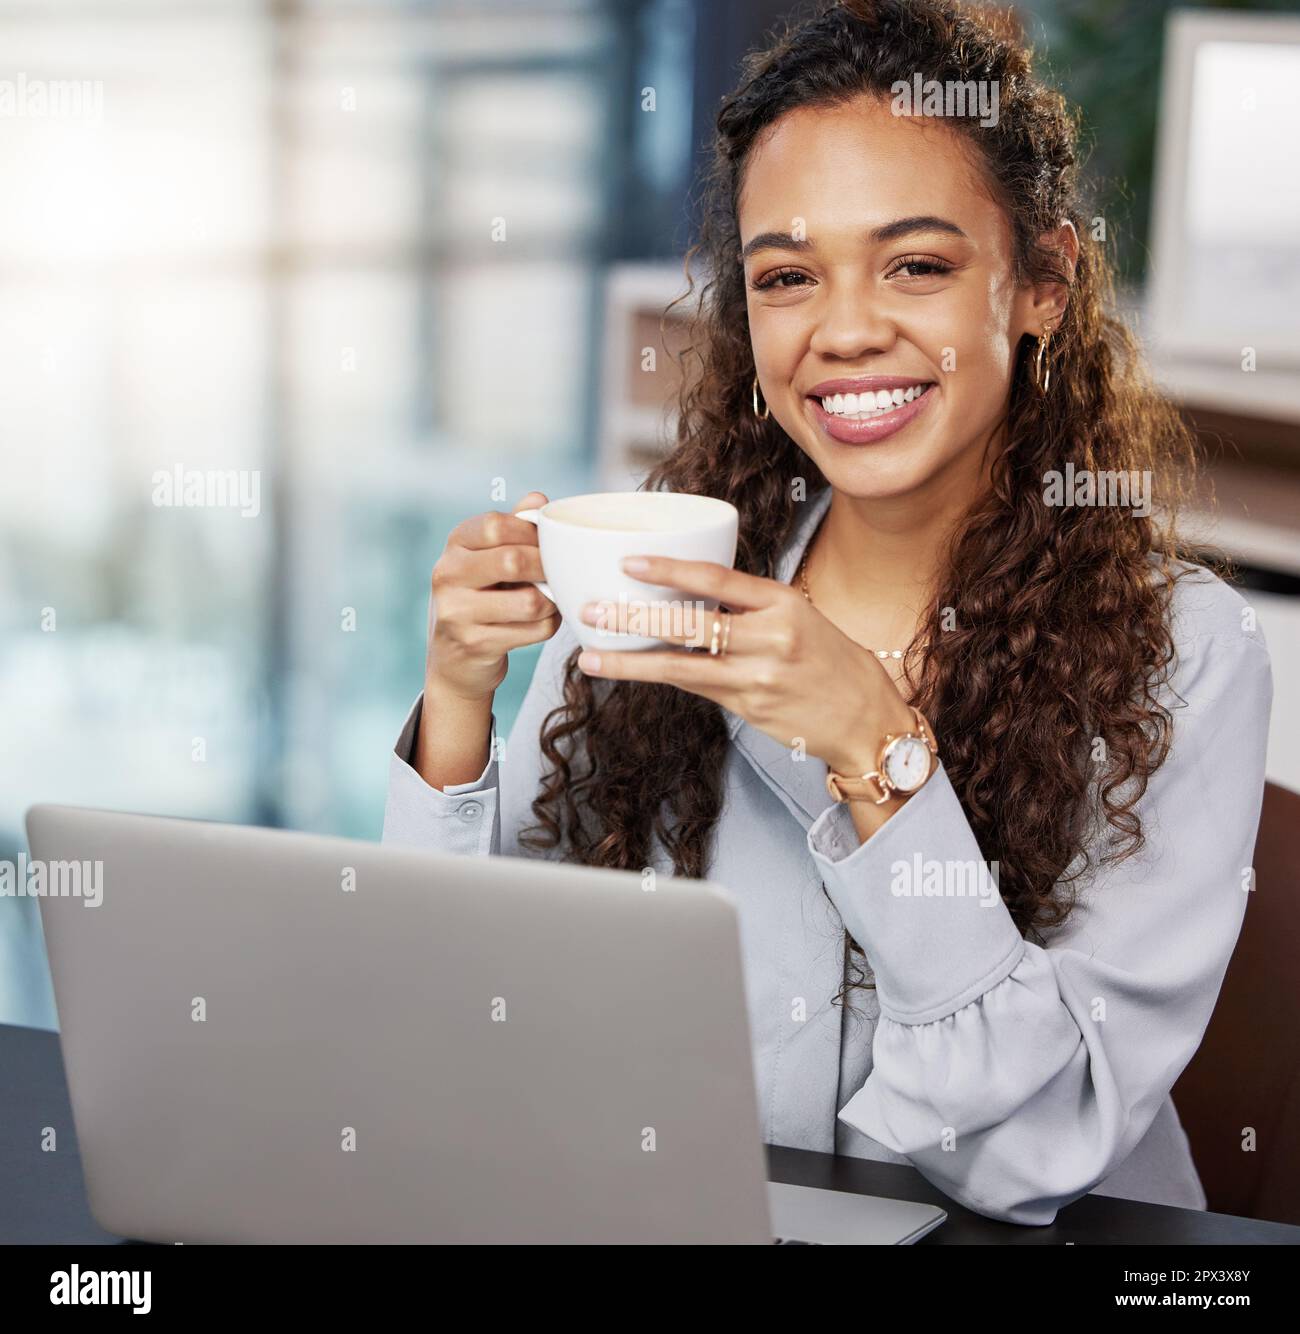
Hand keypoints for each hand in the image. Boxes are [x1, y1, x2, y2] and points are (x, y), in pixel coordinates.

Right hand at [426, 491, 560, 701]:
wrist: (454, 659)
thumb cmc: (482, 597)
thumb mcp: (489, 559)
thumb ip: (514, 527)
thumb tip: (538, 499)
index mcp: (455, 546)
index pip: (494, 524)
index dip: (530, 531)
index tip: (547, 543)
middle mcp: (448, 575)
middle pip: (513, 560)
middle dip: (547, 568)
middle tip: (559, 573)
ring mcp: (457, 612)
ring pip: (529, 602)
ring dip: (551, 602)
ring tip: (551, 600)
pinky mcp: (474, 644)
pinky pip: (533, 631)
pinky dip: (548, 626)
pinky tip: (542, 622)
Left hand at [575, 554, 916, 774]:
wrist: (867, 719)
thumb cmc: (833, 660)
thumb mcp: (801, 616)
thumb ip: (751, 605)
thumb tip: (689, 591)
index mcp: (784, 604)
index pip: (717, 580)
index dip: (669, 571)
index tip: (629, 563)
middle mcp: (769, 640)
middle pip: (690, 625)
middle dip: (635, 618)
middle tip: (592, 609)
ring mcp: (756, 679)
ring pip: (680, 667)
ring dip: (630, 662)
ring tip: (589, 656)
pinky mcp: (747, 709)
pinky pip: (694, 688)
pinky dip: (658, 678)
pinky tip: (627, 673)